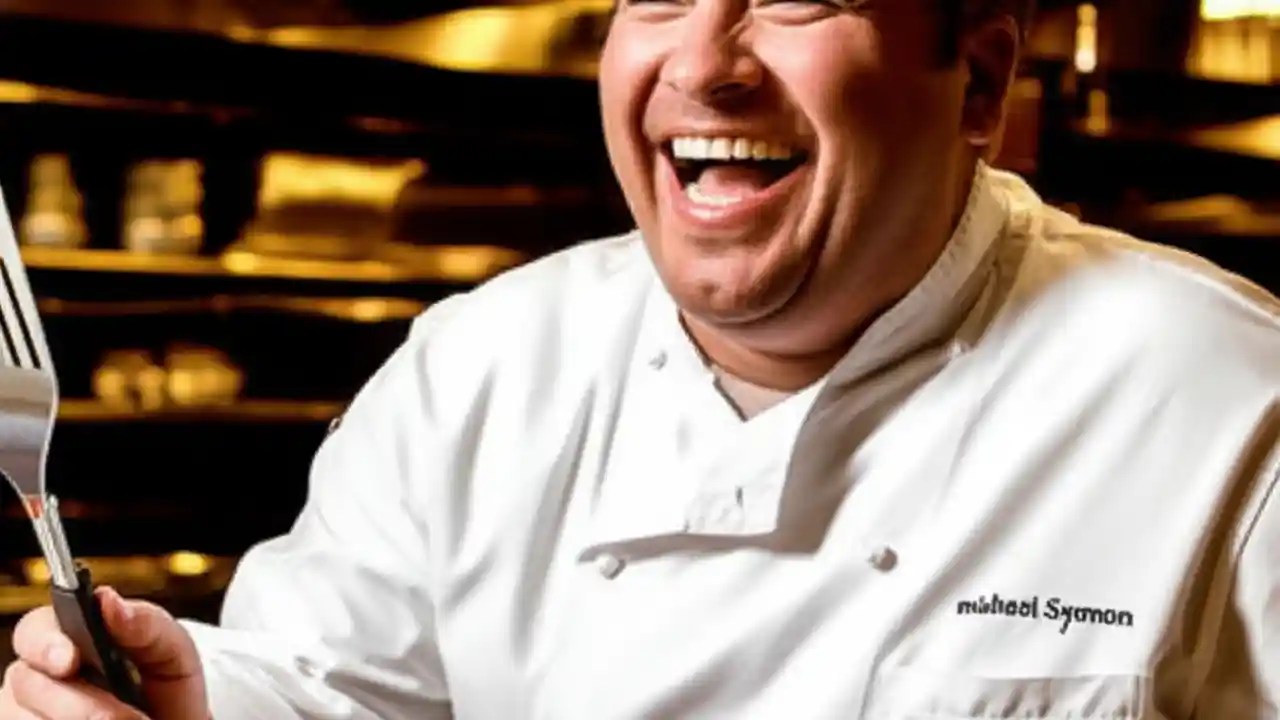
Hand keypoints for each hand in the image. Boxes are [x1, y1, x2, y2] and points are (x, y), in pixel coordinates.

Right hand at [1, 587, 208, 718]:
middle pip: (27, 682)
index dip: (46, 643)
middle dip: (74, 702)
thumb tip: (107, 599)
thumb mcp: (171, 649)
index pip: (34, 630)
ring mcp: (32, 710)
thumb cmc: (168, 683)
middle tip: (116, 716)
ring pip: (27, 718)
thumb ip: (145, 622)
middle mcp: (41, 673)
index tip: (69, 660)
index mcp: (68, 636)